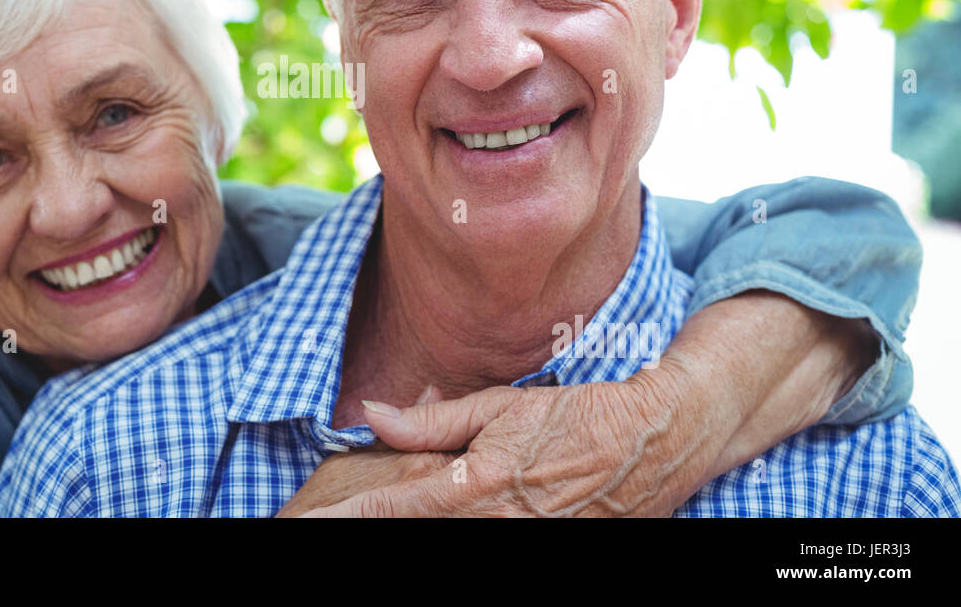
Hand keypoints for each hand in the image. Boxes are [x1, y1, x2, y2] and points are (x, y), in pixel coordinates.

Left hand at [294, 370, 713, 517]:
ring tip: (361, 521)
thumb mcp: (499, 407)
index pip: (391, 511)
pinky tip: (433, 520)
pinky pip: (488, 549)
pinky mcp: (546, 553)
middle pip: (412, 535)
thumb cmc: (575, 417)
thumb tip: (371, 413)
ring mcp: (524, 547)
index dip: (343, 519)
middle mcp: (494, 529)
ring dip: (404, 533)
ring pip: (449, 547)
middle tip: (313, 522)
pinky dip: (451, 530)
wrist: (655, 443)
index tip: (306, 520)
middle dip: (364, 529)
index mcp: (474, 489)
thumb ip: (431, 421)